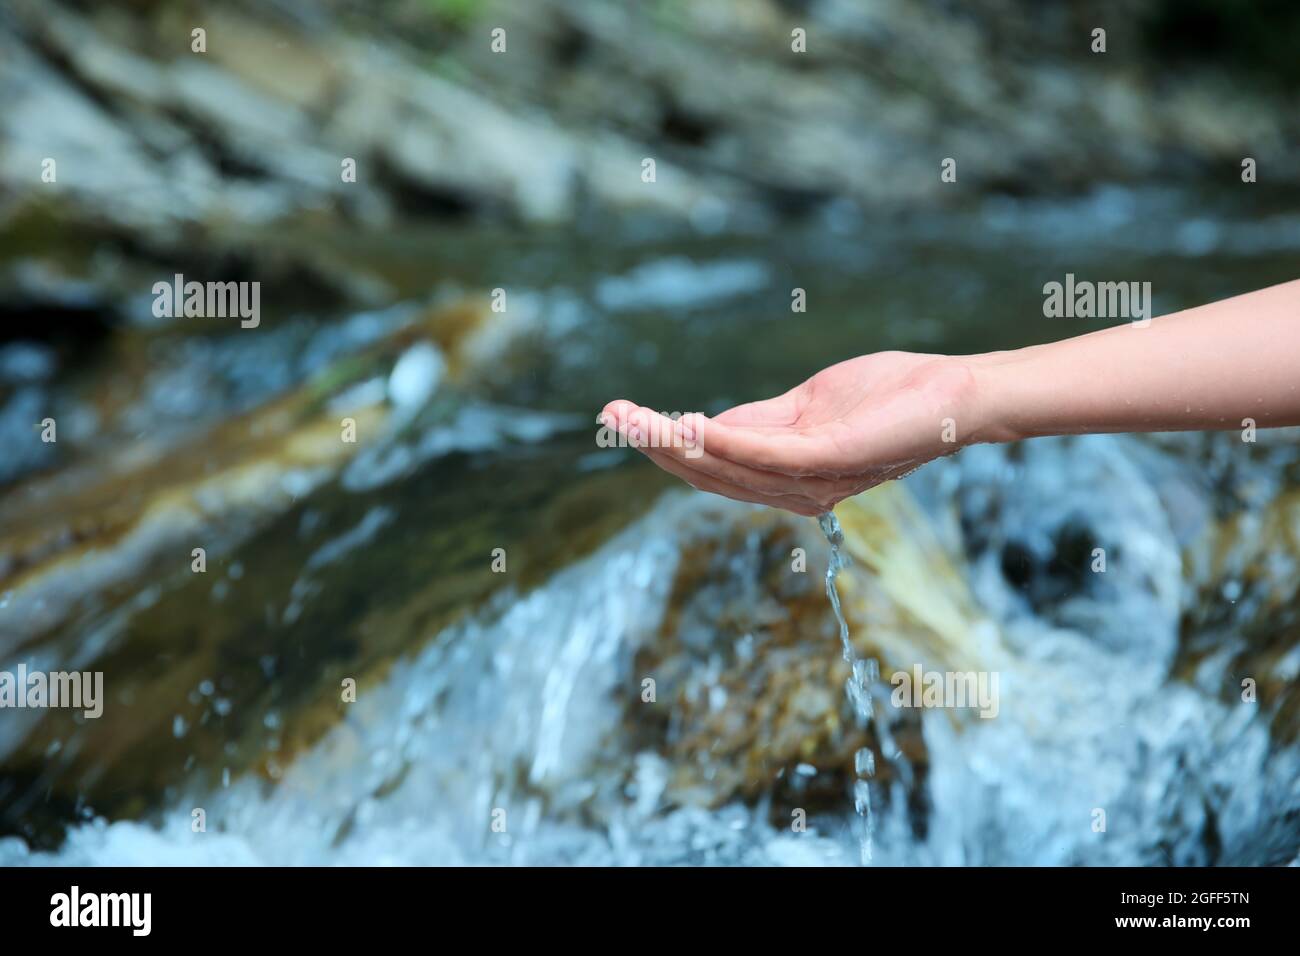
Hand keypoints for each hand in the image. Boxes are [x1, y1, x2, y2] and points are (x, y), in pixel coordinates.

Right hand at [601, 351, 981, 516]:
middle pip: (709, 474)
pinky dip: (723, 441)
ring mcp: (810, 480)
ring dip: (674, 442)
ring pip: (726, 467)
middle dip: (654, 445)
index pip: (712, 468)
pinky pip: (764, 454)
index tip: (621, 417)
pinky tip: (689, 424)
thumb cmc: (888, 397)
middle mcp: (793, 492)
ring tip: (630, 418)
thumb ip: (758, 422)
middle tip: (609, 416)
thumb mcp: (807, 409)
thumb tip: (704, 425)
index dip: (665, 445)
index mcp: (785, 478)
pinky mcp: (829, 459)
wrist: (952, 397)